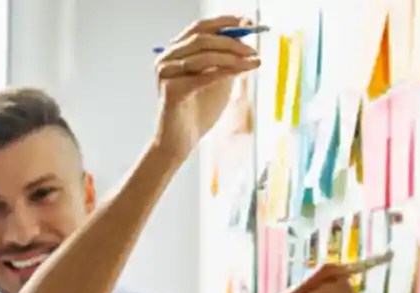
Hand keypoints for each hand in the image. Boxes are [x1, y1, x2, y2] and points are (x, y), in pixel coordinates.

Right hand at [153, 16, 262, 159]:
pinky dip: (226, 71)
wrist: (180, 142)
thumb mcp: (217, 81)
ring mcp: (166, 74)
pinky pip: (203, 77)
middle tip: (253, 48)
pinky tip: (243, 70)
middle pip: (202, 38)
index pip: (200, 28)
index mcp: (175, 52)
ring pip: (203, 55)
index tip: (248, 24)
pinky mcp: (171, 91)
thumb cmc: (197, 112)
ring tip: (253, 59)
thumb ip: (227, 62)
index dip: (225, 23)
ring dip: (233, 56)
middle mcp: (167, 58)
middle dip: (232, 41)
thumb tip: (247, 45)